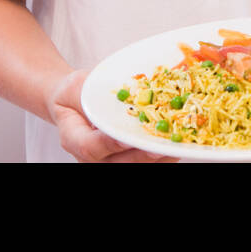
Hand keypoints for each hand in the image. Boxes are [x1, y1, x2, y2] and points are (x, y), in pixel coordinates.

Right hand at [46, 69, 174, 162]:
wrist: (74, 104)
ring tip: (176, 144)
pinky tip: (177, 142)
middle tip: (163, 145)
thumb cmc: (74, 94)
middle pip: (119, 162)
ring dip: (158, 157)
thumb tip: (119, 93)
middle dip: (143, 153)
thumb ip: (91, 93)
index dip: (110, 143)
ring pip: (135, 165)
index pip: (91, 147)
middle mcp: (92, 158)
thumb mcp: (75, 86)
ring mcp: (109, 161)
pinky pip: (144, 161)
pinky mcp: (126, 159)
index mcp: (73, 139)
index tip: (129, 135)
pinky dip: (161, 153)